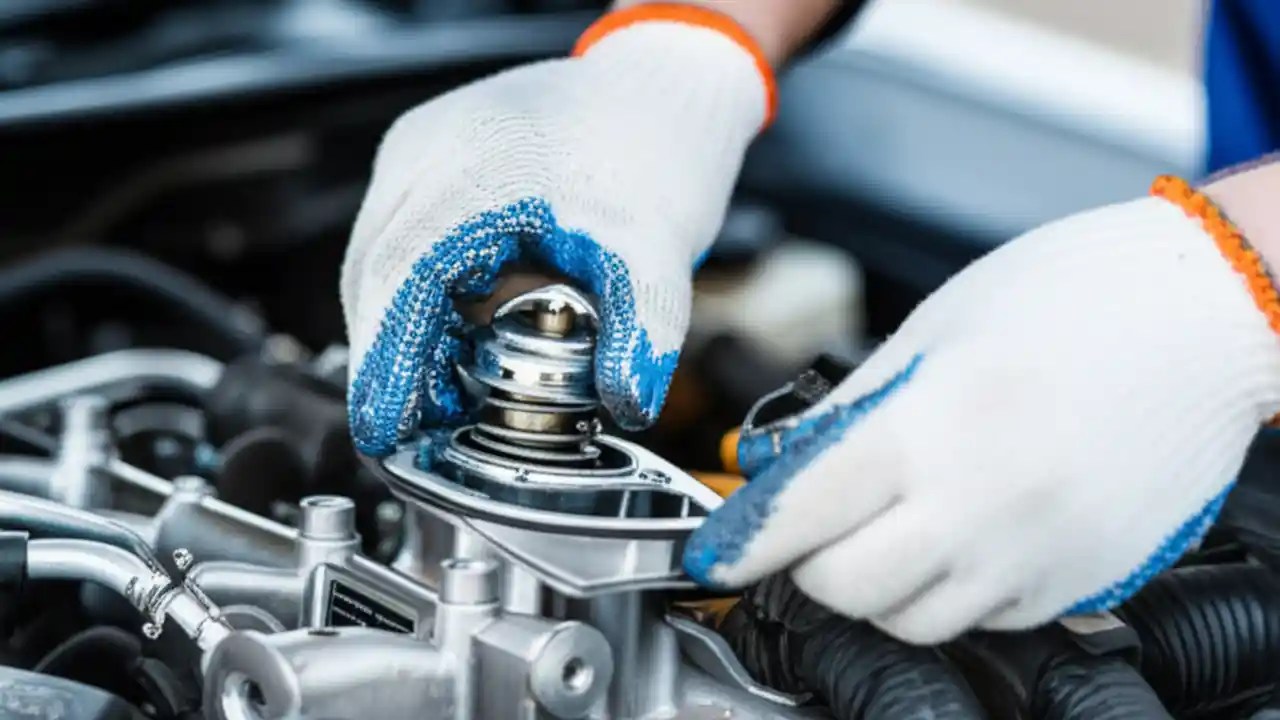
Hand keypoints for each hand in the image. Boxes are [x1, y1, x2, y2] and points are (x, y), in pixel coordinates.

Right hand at [341, 6, 775, 455]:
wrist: (664, 82)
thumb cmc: (656, 145)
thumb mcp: (658, 251)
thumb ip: (644, 333)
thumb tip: (627, 402)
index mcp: (472, 173)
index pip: (398, 281)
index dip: (384, 364)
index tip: (381, 430)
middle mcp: (430, 153)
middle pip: (375, 275)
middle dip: (392, 360)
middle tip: (427, 426)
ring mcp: (424, 150)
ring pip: (381, 259)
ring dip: (404, 331)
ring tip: (449, 390)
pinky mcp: (433, 157)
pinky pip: (402, 237)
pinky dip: (420, 297)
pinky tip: (459, 334)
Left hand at [684, 178, 1279, 643]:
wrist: (1208, 313)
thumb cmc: (1077, 295)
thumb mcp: (936, 327)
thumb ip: (849, 410)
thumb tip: (780, 465)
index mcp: (932, 427)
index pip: (801, 516)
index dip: (742, 542)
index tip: (716, 553)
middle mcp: (983, 506)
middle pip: (844, 589)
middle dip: (808, 564)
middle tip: (812, 526)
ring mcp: (1036, 554)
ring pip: (910, 620)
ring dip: (877, 584)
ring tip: (894, 522)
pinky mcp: (1079, 581)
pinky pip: (983, 618)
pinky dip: (950, 589)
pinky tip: (964, 530)